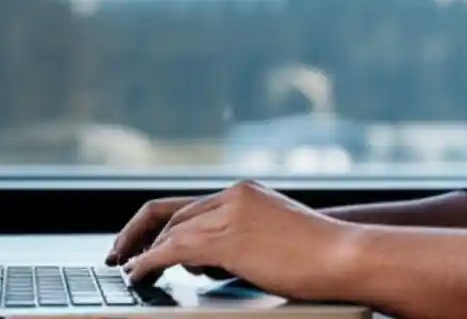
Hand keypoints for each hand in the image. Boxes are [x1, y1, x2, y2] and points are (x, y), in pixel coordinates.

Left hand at [120, 180, 359, 301]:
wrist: (346, 255)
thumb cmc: (321, 255)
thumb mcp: (275, 236)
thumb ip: (239, 239)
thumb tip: (203, 260)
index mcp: (245, 192)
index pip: (188, 206)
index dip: (157, 226)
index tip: (139, 242)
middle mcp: (234, 196)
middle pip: (172, 215)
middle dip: (140, 236)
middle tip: (119, 257)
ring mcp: (231, 215)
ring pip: (171, 231)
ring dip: (143, 252)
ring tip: (129, 272)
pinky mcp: (230, 239)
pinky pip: (174, 249)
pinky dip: (149, 261)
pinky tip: (138, 274)